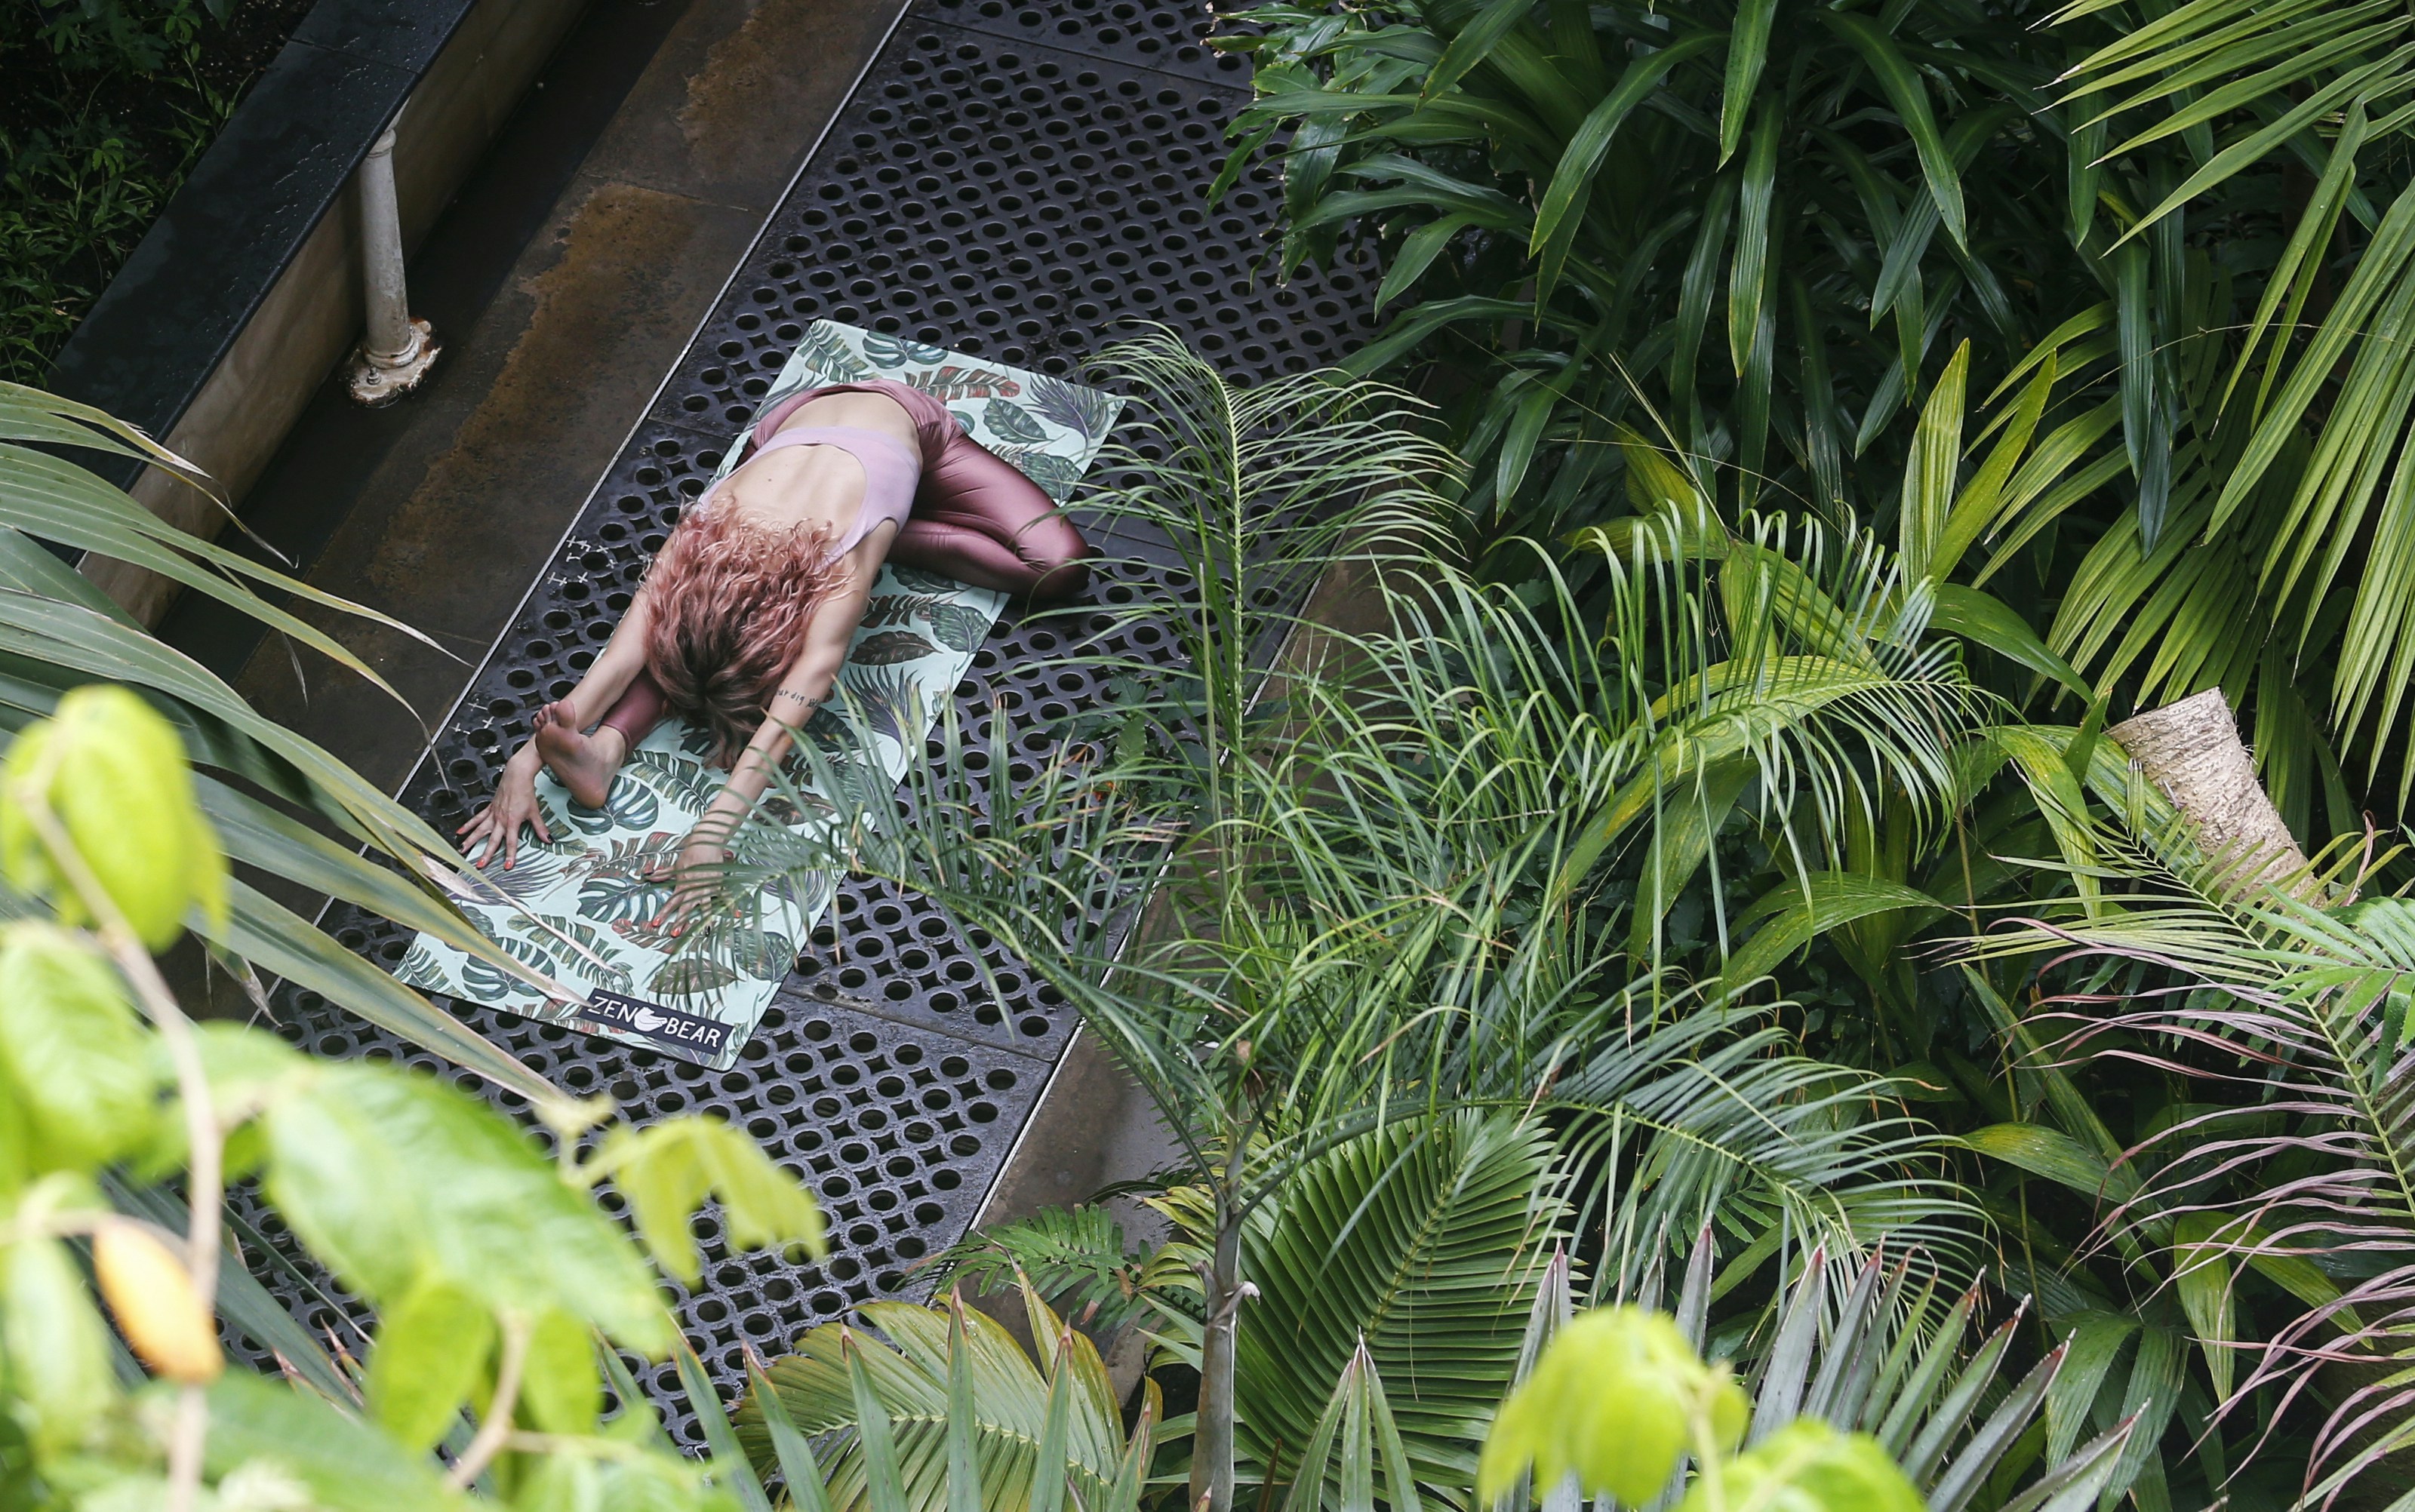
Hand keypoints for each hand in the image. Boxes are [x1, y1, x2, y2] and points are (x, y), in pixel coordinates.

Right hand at [458, 749, 549, 869]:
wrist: (517, 775)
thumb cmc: (525, 791)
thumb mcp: (535, 811)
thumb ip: (540, 828)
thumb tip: (548, 839)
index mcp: (512, 821)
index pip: (511, 842)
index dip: (509, 855)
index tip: (507, 865)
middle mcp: (500, 819)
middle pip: (492, 840)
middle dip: (486, 853)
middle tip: (480, 864)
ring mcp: (493, 813)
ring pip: (480, 830)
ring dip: (471, 841)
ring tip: (463, 850)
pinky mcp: (489, 808)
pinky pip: (477, 818)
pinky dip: (468, 825)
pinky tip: (460, 832)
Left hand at [658, 827, 730, 933]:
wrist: (704, 845)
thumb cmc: (691, 854)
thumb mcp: (675, 865)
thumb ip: (664, 874)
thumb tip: (651, 876)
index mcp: (683, 885)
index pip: (670, 902)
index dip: (663, 913)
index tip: (656, 923)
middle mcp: (694, 889)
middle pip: (685, 908)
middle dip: (679, 921)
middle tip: (675, 933)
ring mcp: (707, 888)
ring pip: (705, 907)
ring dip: (704, 919)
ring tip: (705, 930)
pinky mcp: (718, 885)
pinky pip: (725, 897)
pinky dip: (732, 905)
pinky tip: (736, 914)